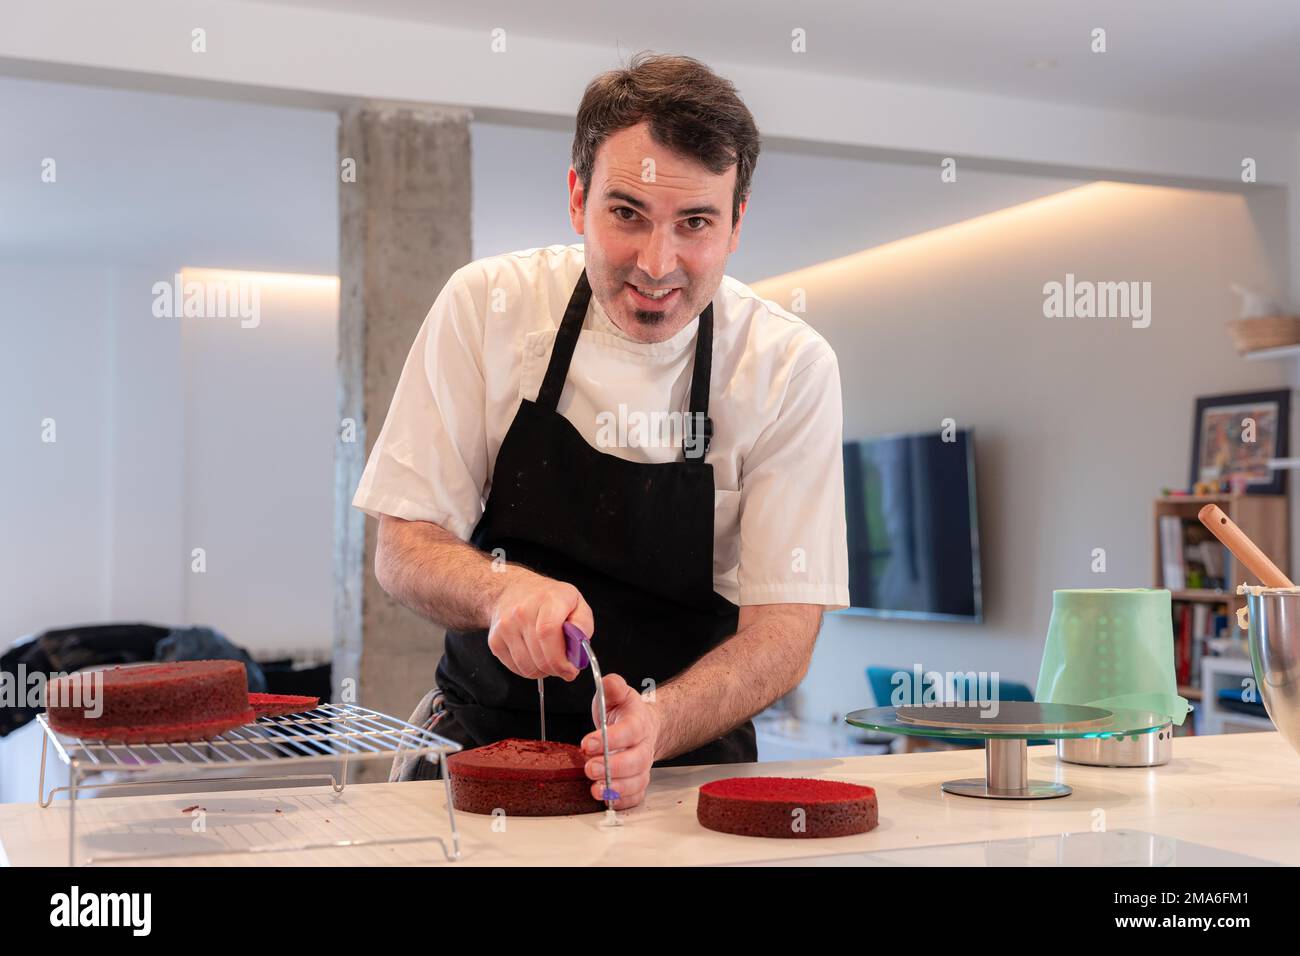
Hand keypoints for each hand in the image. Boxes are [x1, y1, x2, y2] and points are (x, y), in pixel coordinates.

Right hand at [487, 569, 593, 680]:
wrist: (512, 590)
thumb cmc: (548, 599)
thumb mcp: (575, 603)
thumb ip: (582, 626)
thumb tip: (578, 650)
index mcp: (548, 600)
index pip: (548, 632)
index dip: (560, 658)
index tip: (570, 669)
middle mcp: (522, 611)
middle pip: (540, 656)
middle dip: (556, 669)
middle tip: (563, 666)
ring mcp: (505, 626)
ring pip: (527, 667)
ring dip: (542, 671)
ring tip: (548, 658)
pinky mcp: (495, 640)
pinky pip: (515, 668)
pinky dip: (528, 669)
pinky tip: (534, 656)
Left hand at [581, 673, 657, 809]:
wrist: (643, 726)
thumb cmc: (625, 712)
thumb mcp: (617, 693)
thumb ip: (613, 686)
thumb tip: (608, 682)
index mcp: (639, 722)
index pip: (629, 731)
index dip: (610, 739)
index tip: (587, 743)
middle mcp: (644, 746)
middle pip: (636, 761)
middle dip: (613, 767)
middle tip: (590, 768)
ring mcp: (642, 766)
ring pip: (638, 781)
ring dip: (617, 788)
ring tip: (596, 789)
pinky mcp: (638, 781)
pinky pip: (636, 795)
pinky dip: (624, 801)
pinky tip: (607, 800)